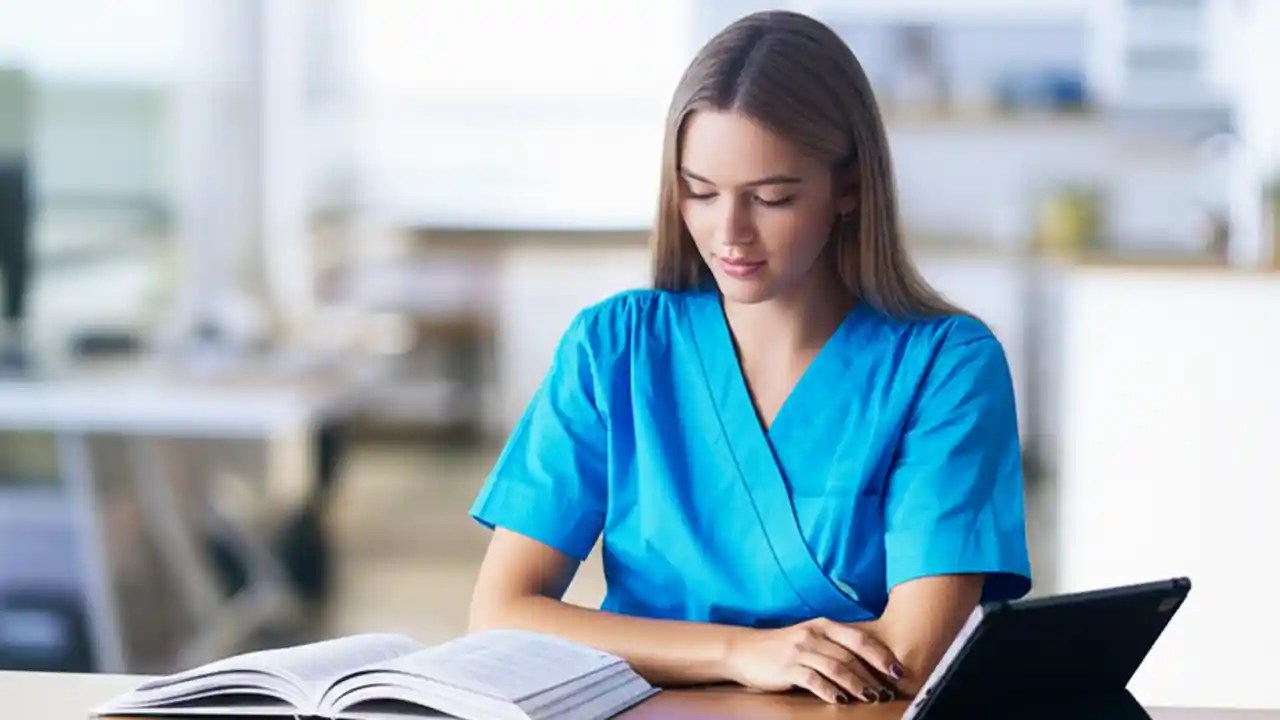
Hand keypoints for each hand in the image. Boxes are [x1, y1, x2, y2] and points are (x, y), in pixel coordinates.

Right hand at [723, 618, 907, 704]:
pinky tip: (841, 702)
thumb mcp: (809, 638)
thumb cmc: (781, 647)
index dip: (881, 655)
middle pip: (850, 656)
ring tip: (872, 698)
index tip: (898, 671)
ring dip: (857, 685)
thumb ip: (834, 646)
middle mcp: (813, 635)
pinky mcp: (787, 668)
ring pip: (836, 668)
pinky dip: (830, 691)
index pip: (859, 639)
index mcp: (823, 625)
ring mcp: (799, 651)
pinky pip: (813, 680)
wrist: (743, 650)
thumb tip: (868, 664)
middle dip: (873, 675)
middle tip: (888, 691)